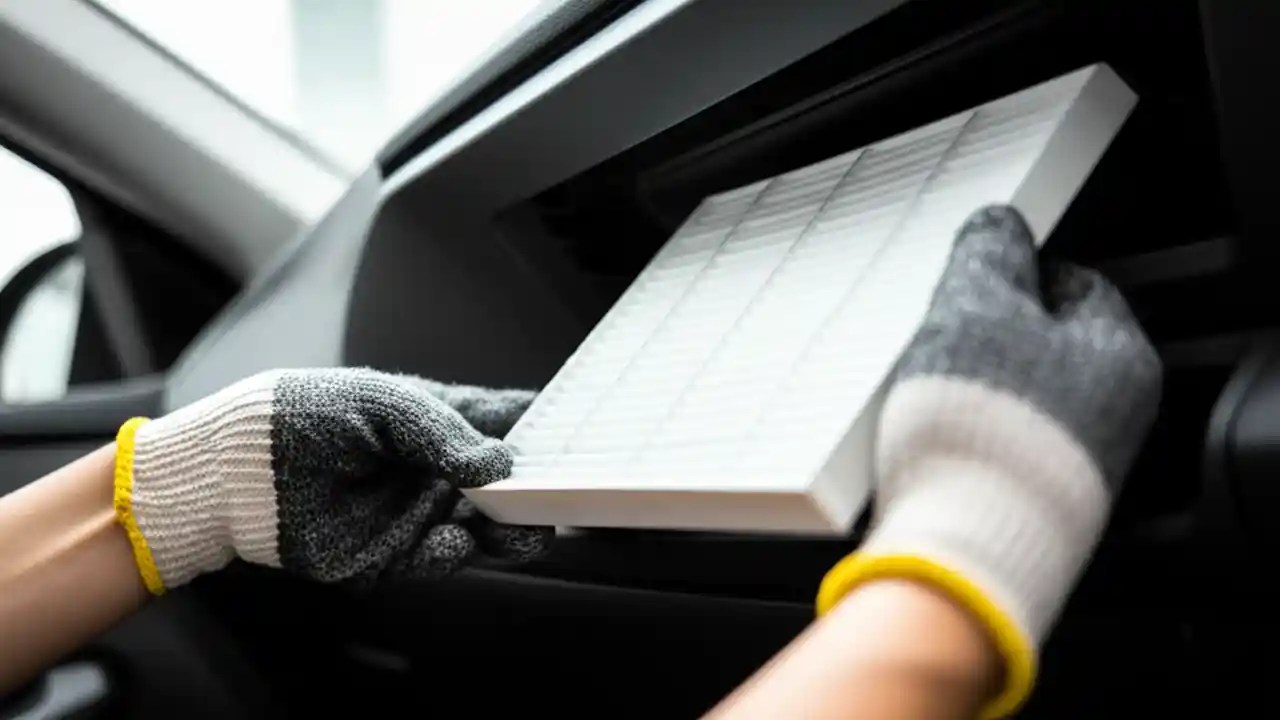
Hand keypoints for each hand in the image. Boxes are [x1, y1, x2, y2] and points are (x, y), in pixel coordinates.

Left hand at [113, 368, 550, 593]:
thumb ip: (443, 430)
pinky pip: (438, 561)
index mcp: (437, 422)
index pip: (505, 423)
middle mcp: (435, 470)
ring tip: (526, 530)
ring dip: (510, 532)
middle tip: (559, 497)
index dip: (542, 430)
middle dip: (537, 493)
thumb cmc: (303, 415)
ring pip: (485, 530)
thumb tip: (499, 462)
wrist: (235, 470)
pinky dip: (453, 555)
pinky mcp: (392, 556)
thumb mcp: (380, 403)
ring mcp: (417, 513)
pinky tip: (454, 541)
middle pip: (507, 486)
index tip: (580, 435)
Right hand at [818, 206, 1161, 716]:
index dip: (1018, 266)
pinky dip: (959, 425)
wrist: (960, 544)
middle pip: (1041, 341)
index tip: (976, 267)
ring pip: (1012, 392)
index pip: (1075, 283)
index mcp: (1117, 356)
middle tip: (938, 326)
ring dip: (965, 379)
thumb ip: (988, 252)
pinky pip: (991, 439)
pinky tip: (925, 428)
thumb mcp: (977, 308)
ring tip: (923, 382)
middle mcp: (1107, 413)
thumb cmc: (983, 430)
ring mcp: (1068, 460)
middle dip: (984, 327)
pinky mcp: (1023, 496)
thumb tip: (996, 225)